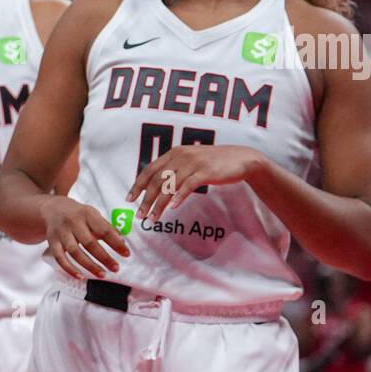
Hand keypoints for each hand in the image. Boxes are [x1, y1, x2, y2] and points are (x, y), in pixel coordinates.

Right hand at [41, 196, 129, 280]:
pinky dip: (70, 269)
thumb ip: (106, 227)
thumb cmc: (78, 214)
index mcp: (87, 213)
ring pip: (75, 252)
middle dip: (104, 257)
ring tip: (102, 274)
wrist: (53, 209)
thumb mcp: (93, 214)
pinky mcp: (52, 242)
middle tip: (115, 268)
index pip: (104, 230)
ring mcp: (61, 233)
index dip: (116, 243)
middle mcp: (73, 222)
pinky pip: (60, 258)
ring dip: (89, 265)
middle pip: (89, 243)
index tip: (126, 253)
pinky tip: (81, 276)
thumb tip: (121, 242)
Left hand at [127, 145, 265, 220]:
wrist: (241, 159)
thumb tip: (157, 187)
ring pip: (169, 186)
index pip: (149, 170)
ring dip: (158, 204)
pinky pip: (188, 186)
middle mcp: (181, 156)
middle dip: (145, 199)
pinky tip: (172, 209)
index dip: (137, 185)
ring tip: (152, 218)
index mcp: (174, 153)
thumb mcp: (191, 162)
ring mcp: (193, 163)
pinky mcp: (206, 172)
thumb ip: (174, 170)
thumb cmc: (214, 163)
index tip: (129, 199)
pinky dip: (178, 198)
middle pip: (157, 180)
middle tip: (139, 215)